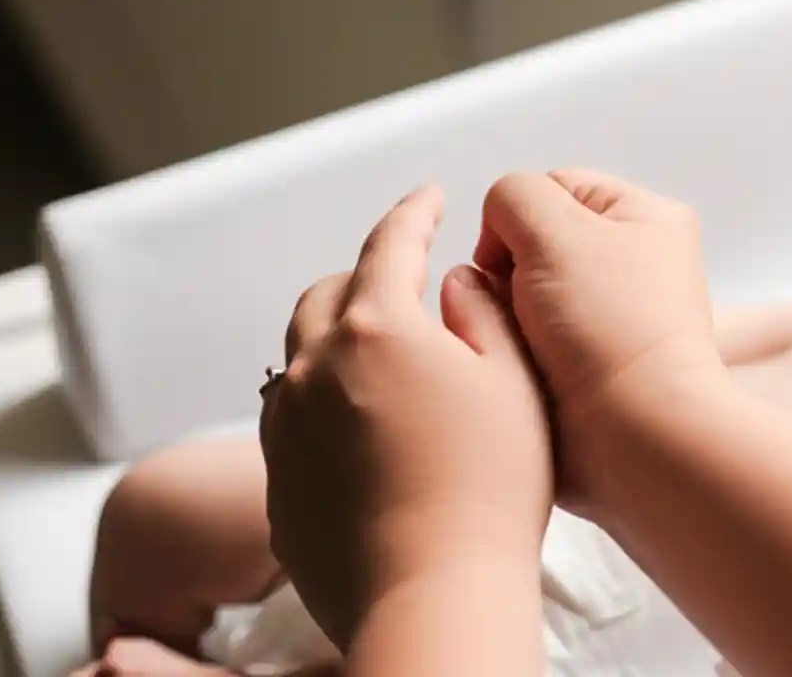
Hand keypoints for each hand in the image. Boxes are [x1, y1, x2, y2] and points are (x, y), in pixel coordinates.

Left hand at [261, 186, 550, 648]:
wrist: (433, 593)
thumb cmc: (491, 488)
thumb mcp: (513, 381)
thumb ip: (482, 313)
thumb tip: (452, 283)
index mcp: (378, 328)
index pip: (392, 243)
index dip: (415, 212)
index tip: (429, 197)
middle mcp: (315, 367)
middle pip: (328, 293)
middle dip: (366, 275)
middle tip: (404, 283)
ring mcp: (286, 427)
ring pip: (297, 354)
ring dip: (334, 337)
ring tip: (377, 355)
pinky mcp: (278, 481)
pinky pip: (289, 417)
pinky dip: (318, 399)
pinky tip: (356, 424)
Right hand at [473, 169, 725, 512]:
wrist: (637, 436)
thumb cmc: (611, 332)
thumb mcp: (554, 229)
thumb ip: (513, 196)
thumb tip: (498, 234)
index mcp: (645, 217)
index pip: (550, 186)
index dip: (514, 217)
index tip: (509, 259)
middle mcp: (633, 265)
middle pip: (532, 245)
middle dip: (507, 274)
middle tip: (521, 308)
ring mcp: (610, 319)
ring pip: (521, 297)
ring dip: (505, 317)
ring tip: (523, 348)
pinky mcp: (589, 368)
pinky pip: (526, 345)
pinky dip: (515, 355)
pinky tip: (524, 373)